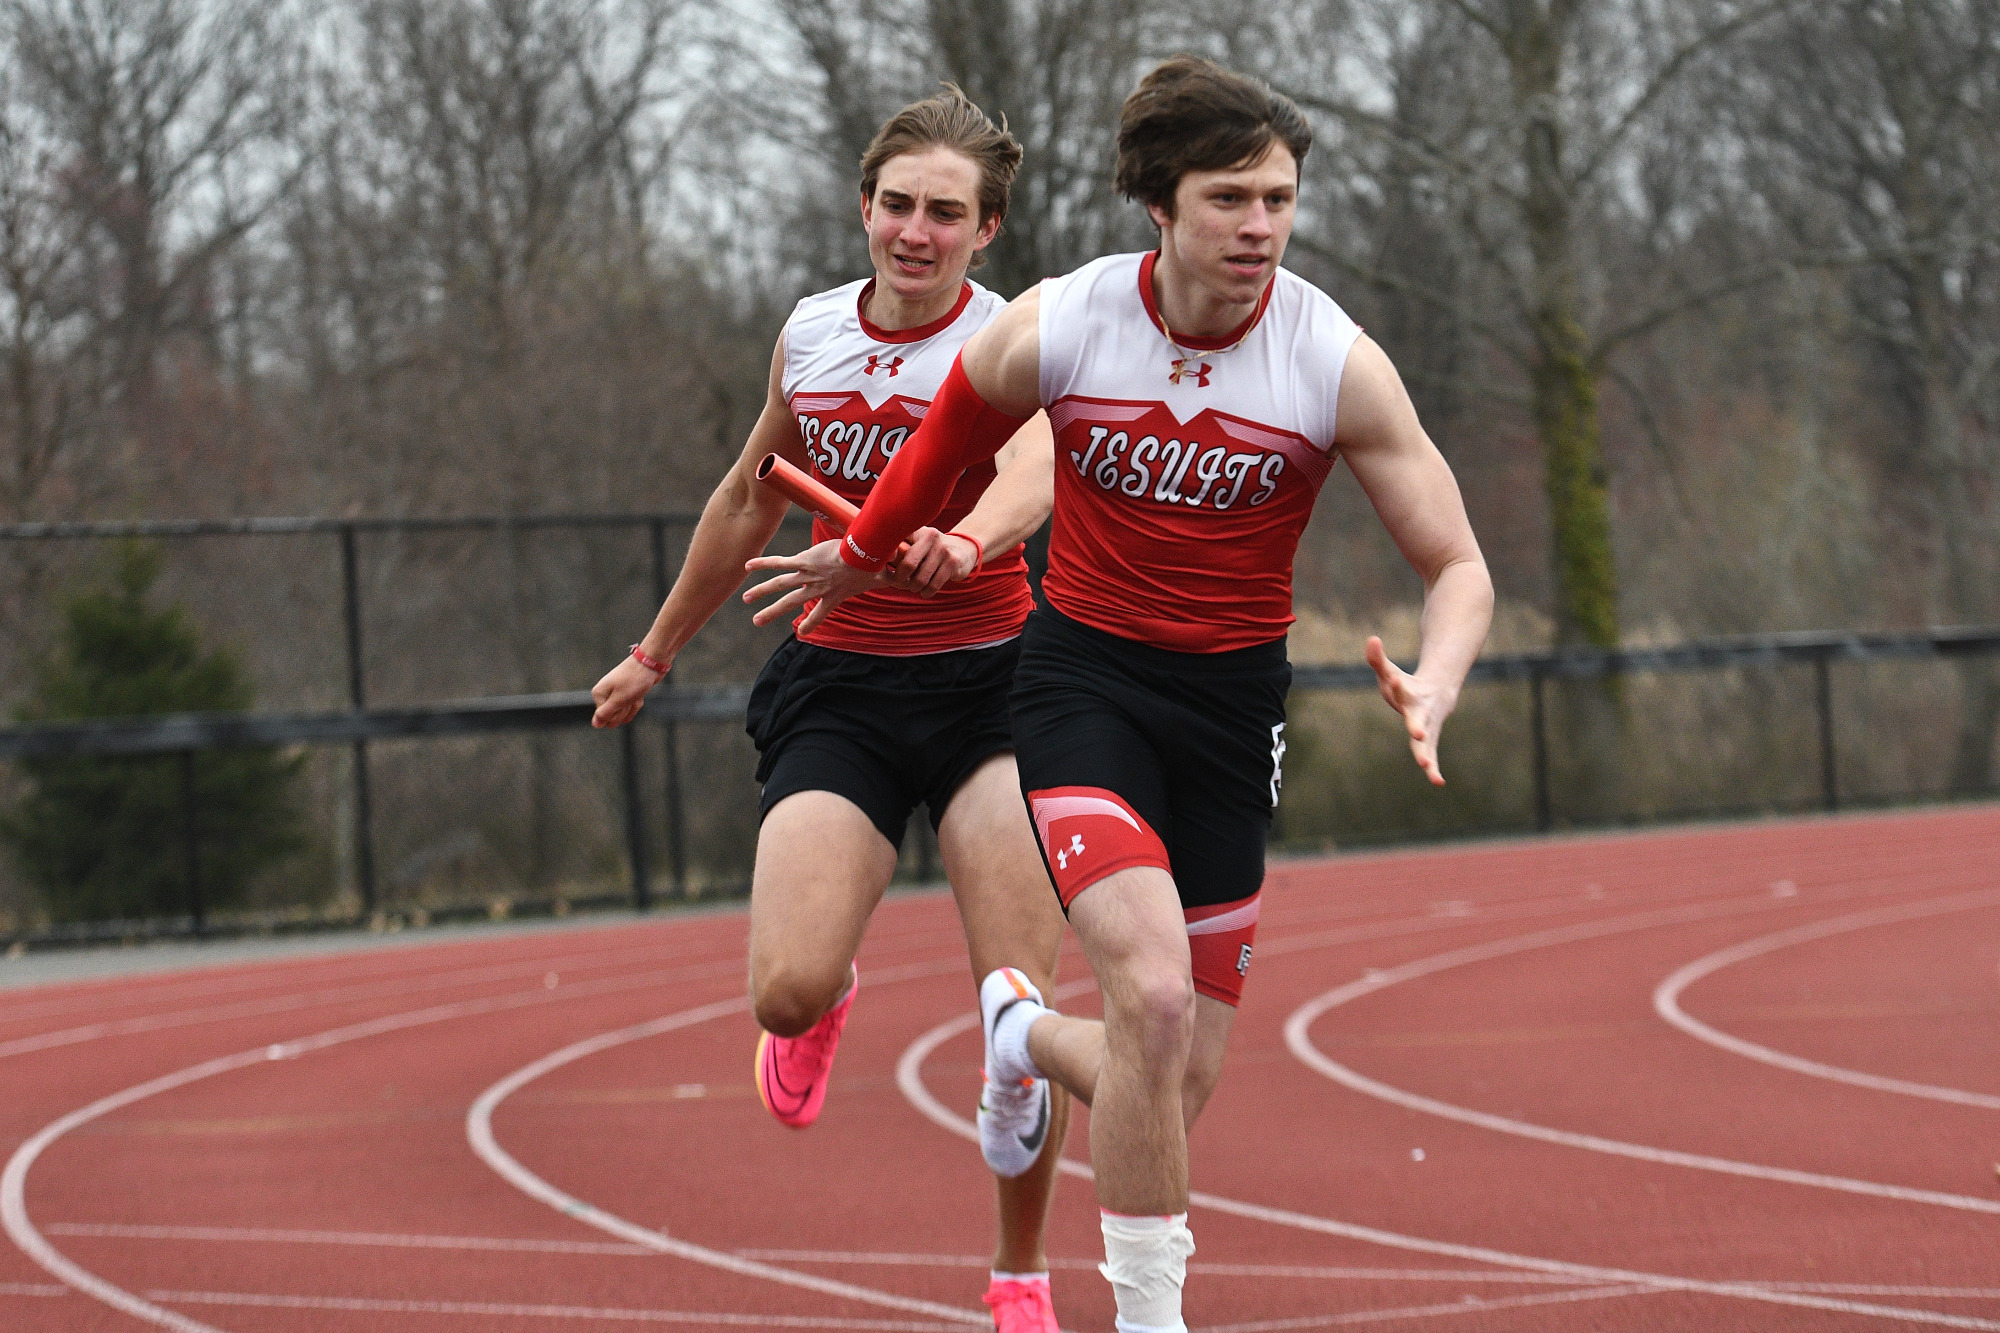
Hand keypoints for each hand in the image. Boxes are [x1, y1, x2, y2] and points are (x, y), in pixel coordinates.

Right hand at [592, 653, 665, 728]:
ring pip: (624, 712)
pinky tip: (639, 695)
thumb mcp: (618, 699)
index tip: (624, 702)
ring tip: (636, 694)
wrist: (650, 662)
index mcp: (599, 694)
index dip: (617, 714)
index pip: (604, 718)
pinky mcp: (626, 693)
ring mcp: (616, 693)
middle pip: (613, 716)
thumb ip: (605, 713)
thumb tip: (595, 724)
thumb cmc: (634, 679)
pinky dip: (637, 702)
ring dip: (633, 706)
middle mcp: (605, 693)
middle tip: (630, 697)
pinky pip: (631, 706)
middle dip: (625, 711)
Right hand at [743, 538, 883, 634]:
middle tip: (757, 621)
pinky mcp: (802, 562)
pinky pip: (779, 563)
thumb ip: (894, 577)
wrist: (859, 557)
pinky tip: (747, 566)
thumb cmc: (873, 566)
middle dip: (772, 612)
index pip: (819, 614)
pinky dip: (762, 564)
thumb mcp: (884, 574)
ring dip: (761, 592)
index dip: (810, 623)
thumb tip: (913, 581)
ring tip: (746, 601)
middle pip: (789, 603)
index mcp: (833, 596)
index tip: (800, 633)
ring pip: (779, 586)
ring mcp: (807, 576)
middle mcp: (816, 589)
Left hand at [889, 527, 978, 596]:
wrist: (964, 550)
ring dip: (914, 588)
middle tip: (899, 584)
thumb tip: (876, 563)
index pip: (897, 543)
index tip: (886, 569)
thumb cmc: (931, 551)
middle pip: (908, 564)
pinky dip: (926, 593)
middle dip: (901, 580)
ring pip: (920, 578)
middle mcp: (930, 536)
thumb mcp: (918, 543)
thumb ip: (900, 549)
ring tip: (914, 587)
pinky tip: (925, 592)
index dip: (889, 560)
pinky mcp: (953, 562)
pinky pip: (933, 585)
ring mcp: (943, 549)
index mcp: (917, 530)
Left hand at [1366, 635, 1456, 785]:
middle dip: (1417, 724)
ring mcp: (1427, 727)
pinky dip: (1434, 769)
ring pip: (1426, 742)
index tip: (1394, 678)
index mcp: (1408, 694)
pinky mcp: (1429, 741)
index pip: (1399, 688)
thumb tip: (1371, 639)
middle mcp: (1420, 711)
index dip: (1396, 684)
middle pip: (1417, 718)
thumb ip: (1377, 658)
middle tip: (1418, 731)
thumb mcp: (1389, 671)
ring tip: (1426, 765)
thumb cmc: (1406, 685)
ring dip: (1426, 753)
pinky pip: (1432, 755)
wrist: (1436, 694)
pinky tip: (1438, 782)